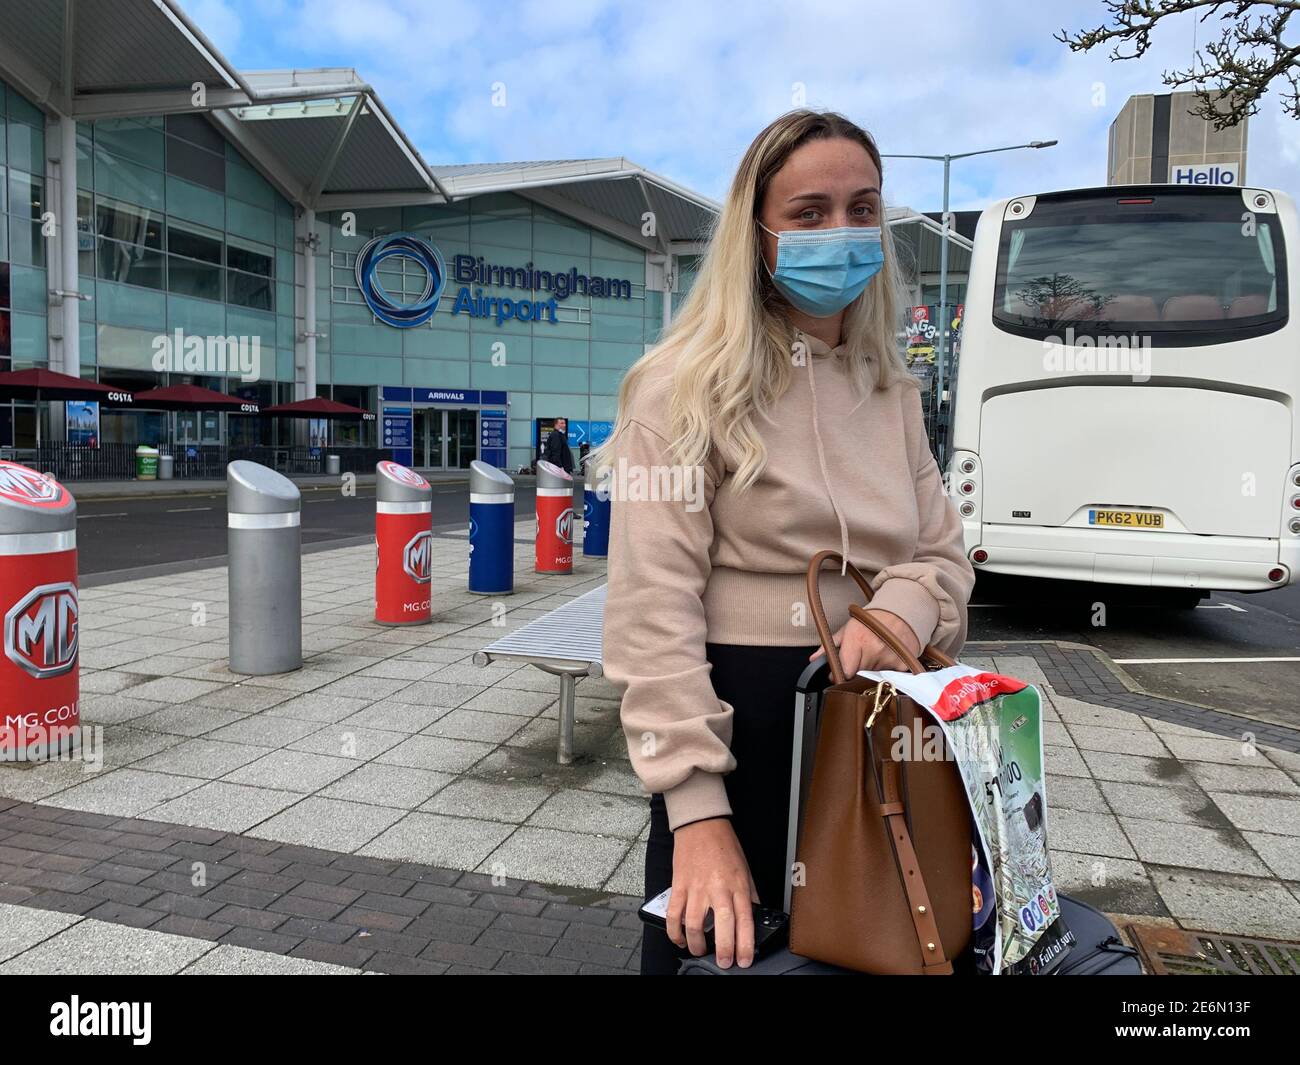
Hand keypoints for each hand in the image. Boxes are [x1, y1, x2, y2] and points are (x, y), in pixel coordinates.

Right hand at [668, 817, 758, 968]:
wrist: (701, 824)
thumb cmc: (724, 845)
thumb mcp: (745, 869)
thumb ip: (749, 894)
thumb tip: (753, 917)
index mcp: (737, 884)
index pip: (744, 920)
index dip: (745, 944)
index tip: (744, 960)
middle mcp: (718, 888)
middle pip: (721, 925)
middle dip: (723, 950)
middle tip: (723, 963)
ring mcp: (696, 887)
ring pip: (695, 924)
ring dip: (697, 944)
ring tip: (700, 951)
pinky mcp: (679, 885)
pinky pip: (674, 914)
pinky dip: (675, 931)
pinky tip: (679, 938)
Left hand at [809, 608, 921, 675]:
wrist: (899, 612)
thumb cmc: (871, 620)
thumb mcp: (848, 628)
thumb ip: (829, 645)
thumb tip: (813, 659)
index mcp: (857, 640)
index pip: (845, 671)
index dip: (841, 674)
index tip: (841, 672)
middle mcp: (873, 649)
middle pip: (859, 675)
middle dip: (856, 670)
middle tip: (861, 657)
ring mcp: (889, 657)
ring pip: (874, 676)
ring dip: (871, 670)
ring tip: (874, 654)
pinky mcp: (902, 664)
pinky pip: (890, 676)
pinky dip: (886, 671)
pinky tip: (886, 657)